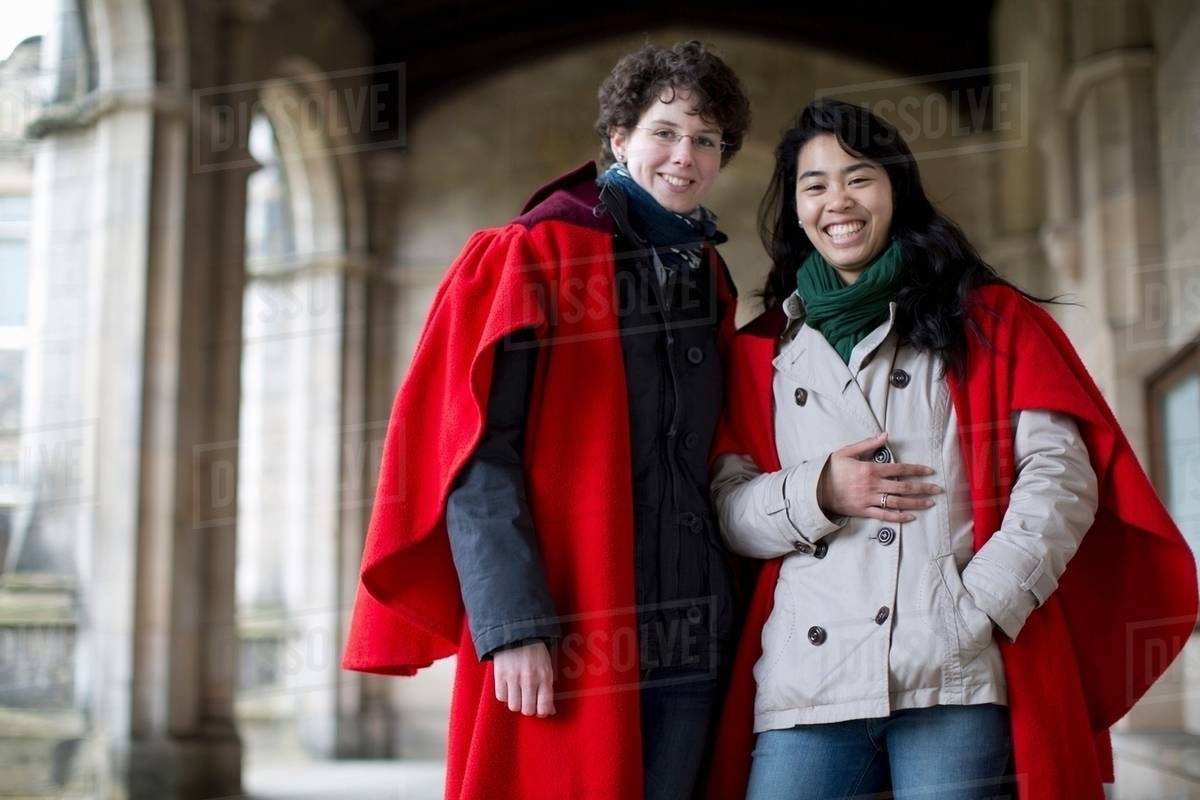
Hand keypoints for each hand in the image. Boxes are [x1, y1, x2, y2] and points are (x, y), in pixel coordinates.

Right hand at [493, 641, 555, 716]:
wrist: (517, 632)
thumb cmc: (535, 650)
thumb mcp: (547, 667)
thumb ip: (548, 689)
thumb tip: (550, 711)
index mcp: (545, 676)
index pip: (544, 706)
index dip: (542, 712)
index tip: (540, 710)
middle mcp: (530, 679)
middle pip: (528, 710)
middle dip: (529, 709)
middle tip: (528, 702)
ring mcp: (514, 678)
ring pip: (514, 706)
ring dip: (516, 703)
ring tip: (518, 695)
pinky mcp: (500, 675)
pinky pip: (501, 697)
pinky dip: (505, 696)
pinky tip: (509, 688)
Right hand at [816, 432, 940, 522]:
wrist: (815, 489)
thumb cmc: (830, 469)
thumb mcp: (847, 451)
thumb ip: (867, 444)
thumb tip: (885, 435)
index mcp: (870, 469)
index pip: (899, 469)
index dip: (916, 470)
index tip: (929, 471)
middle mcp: (873, 485)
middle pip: (903, 487)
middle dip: (922, 488)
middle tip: (937, 489)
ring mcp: (869, 500)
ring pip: (897, 502)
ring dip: (915, 502)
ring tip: (930, 503)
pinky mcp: (863, 511)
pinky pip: (884, 516)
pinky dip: (898, 517)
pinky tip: (911, 517)